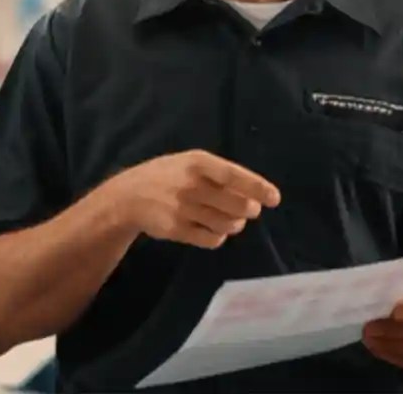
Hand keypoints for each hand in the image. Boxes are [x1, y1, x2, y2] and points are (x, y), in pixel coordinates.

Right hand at [107, 150, 280, 249]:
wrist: (127, 196)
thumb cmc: (166, 176)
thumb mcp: (188, 164)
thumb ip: (217, 175)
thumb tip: (253, 194)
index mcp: (196, 162)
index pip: (234, 176)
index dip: (257, 187)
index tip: (274, 198)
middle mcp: (191, 185)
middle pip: (236, 205)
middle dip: (249, 210)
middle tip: (250, 210)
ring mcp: (183, 209)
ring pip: (227, 224)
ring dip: (235, 225)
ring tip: (231, 220)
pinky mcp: (176, 230)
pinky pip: (211, 239)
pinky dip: (219, 237)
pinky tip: (213, 230)